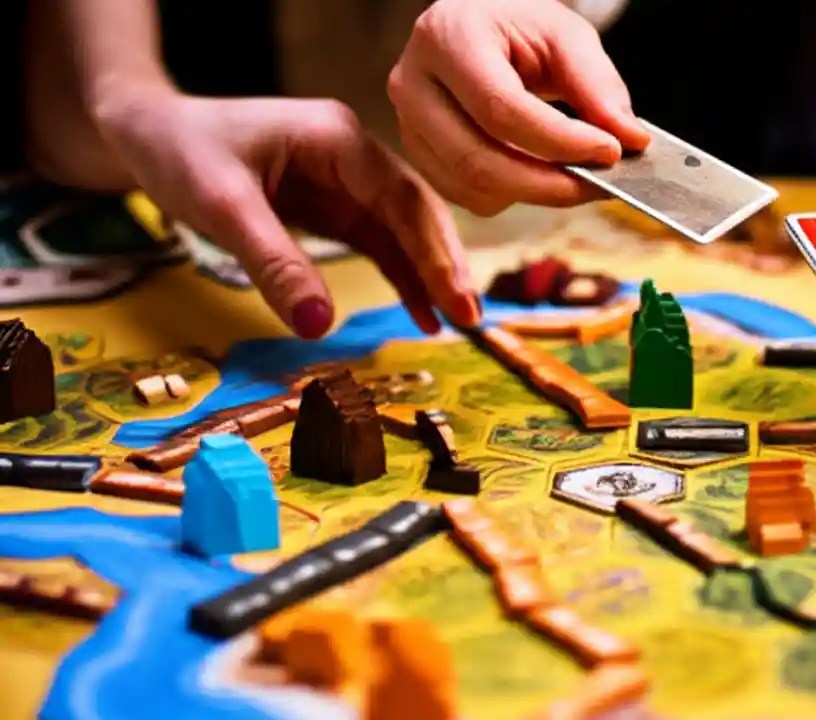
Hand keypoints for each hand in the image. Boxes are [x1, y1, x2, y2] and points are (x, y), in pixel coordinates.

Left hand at [91, 86, 478, 337]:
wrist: (149, 132)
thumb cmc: (181, 152)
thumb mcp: (223, 208)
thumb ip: (274, 264)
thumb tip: (319, 327)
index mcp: (339, 140)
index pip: (402, 197)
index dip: (434, 250)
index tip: (456, 298)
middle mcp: (354, 156)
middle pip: (417, 212)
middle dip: (444, 264)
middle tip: (471, 317)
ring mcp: (348, 181)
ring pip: (405, 229)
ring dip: (429, 274)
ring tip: (454, 322)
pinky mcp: (335, 205)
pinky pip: (379, 242)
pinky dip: (401, 274)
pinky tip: (420, 311)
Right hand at [388, 0, 649, 215]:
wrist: (477, 25)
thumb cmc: (517, 25)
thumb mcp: (564, 35)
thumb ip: (598, 85)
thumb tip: (629, 140)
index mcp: (447, 38)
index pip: (501, 108)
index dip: (559, 140)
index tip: (609, 151)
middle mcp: (413, 83)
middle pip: (480, 161)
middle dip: (549, 185)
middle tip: (600, 182)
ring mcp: (408, 124)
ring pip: (474, 188)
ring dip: (536, 194)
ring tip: (578, 176)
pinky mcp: (419, 155)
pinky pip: (469, 197)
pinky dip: (514, 196)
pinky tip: (542, 174)